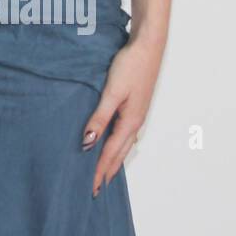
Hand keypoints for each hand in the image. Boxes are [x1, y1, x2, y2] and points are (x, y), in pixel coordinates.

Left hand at [80, 35, 162, 195]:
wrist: (148, 46)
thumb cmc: (131, 66)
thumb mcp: (112, 92)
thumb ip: (100, 118)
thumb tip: (87, 143)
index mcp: (130, 122)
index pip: (110, 154)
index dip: (99, 171)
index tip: (90, 189)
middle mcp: (135, 123)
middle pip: (119, 154)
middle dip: (106, 171)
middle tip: (95, 189)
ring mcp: (137, 115)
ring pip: (123, 145)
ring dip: (112, 160)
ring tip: (102, 172)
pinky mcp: (135, 106)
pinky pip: (124, 133)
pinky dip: (116, 145)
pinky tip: (112, 144)